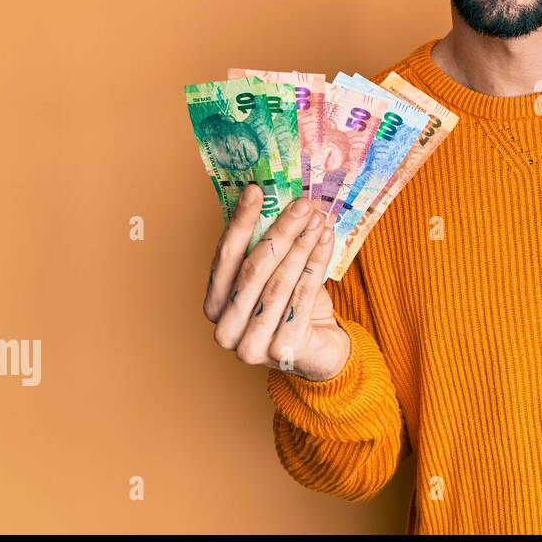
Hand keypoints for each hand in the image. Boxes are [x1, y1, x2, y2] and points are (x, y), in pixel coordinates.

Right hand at [203, 184, 350, 381]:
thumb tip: (271, 196)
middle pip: (254, 268)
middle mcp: (225, 329)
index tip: (256, 190)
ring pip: (279, 282)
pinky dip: (316, 264)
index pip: (225, 257)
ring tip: (318, 218)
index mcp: (214, 306)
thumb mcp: (272, 276)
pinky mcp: (284, 350)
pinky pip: (302, 297)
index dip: (241, 222)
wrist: (320, 349)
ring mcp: (252, 344)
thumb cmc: (291, 307)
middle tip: (302, 204)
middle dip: (280, 231)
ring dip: (301, 245)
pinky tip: (327, 241)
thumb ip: (263, 248)